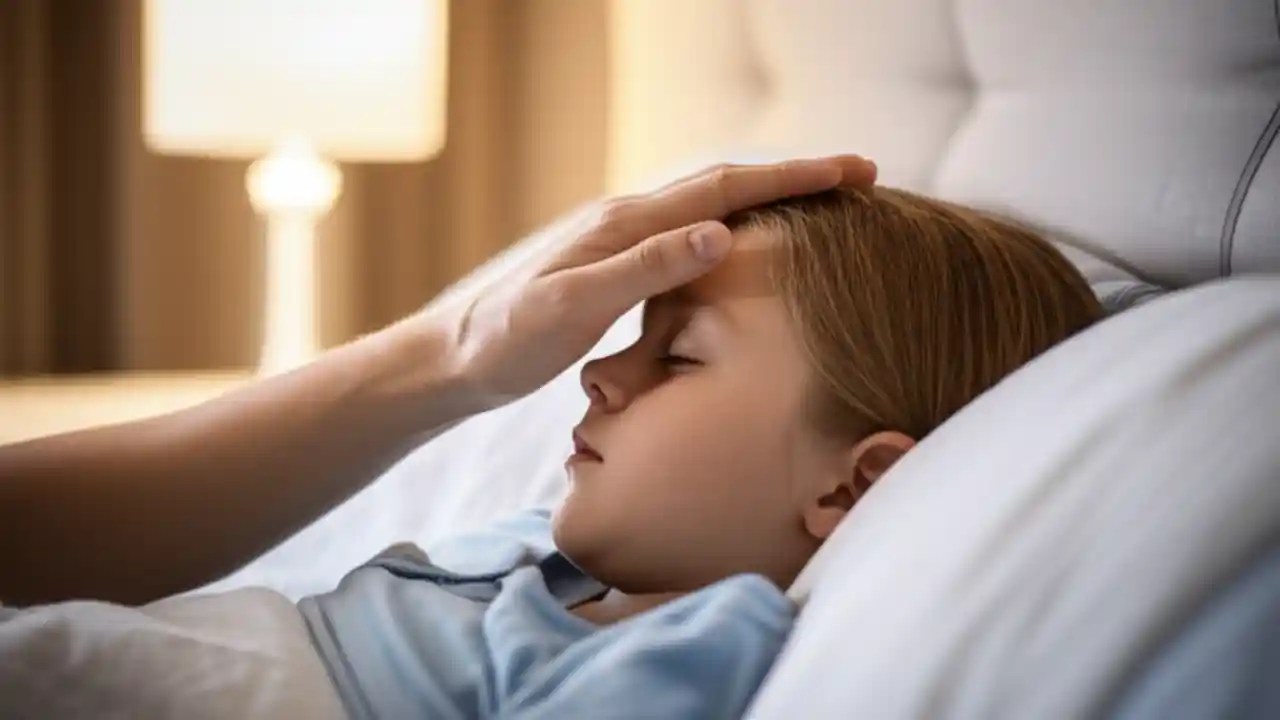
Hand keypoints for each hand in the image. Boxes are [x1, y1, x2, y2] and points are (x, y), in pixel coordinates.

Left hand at [425, 155, 877, 409]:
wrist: (453, 359)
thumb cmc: (505, 341)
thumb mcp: (572, 308)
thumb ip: (643, 271)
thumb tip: (720, 234)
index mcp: (624, 226)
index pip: (724, 191)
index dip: (792, 178)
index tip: (852, 171)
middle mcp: (625, 221)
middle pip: (725, 187)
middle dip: (794, 179)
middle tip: (858, 176)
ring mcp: (618, 241)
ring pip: (708, 208)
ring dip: (766, 199)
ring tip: (818, 201)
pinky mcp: (612, 266)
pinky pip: (687, 235)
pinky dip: (731, 228)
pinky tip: (741, 245)